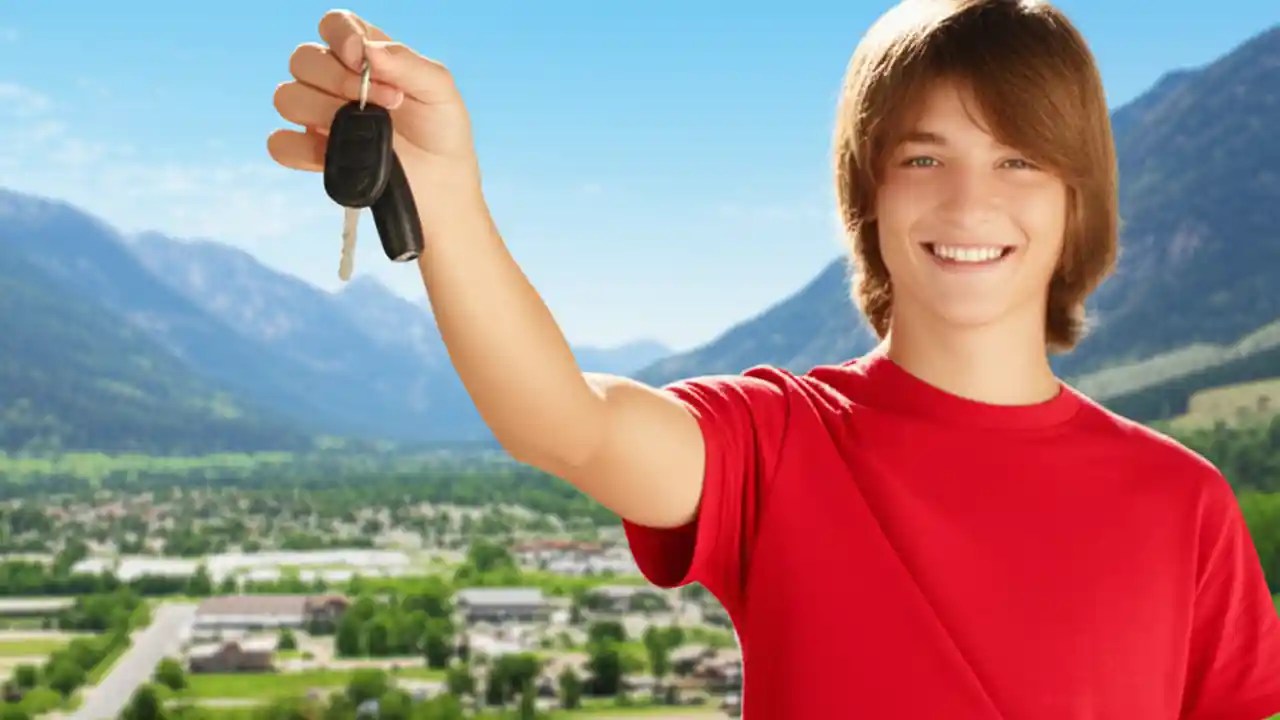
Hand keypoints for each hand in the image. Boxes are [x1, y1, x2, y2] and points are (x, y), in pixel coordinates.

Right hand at [268, 10, 481, 198]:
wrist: (442, 187)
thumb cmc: (442, 133)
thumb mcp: (440, 91)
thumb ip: (408, 63)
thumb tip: (367, 49)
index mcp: (365, 55)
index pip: (333, 25)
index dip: (340, 36)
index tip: (362, 60)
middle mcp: (336, 80)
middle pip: (303, 59)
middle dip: (339, 79)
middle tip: (387, 103)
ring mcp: (321, 116)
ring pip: (288, 97)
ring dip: (323, 111)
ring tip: (367, 129)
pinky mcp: (315, 153)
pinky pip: (280, 144)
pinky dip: (298, 148)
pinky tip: (332, 153)